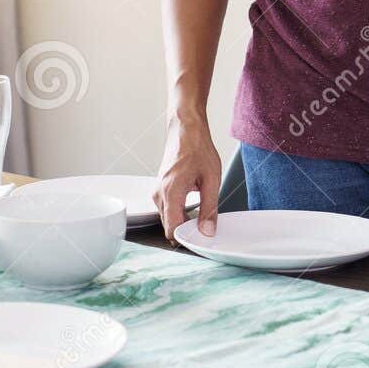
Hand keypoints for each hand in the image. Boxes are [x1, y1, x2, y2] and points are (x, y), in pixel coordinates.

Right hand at [155, 112, 219, 239]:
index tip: (201, 237)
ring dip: (183, 221)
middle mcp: (159, 194)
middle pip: (169, 226)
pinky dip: (179, 212)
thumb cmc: (197, 148)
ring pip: (168, 219)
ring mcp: (156, 191)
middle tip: (206, 225)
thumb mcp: (211, 179)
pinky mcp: (159, 189)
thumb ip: (209, 209)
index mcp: (171, 192)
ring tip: (201, 211)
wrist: (185, 129)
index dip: (187, 238)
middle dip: (186, 231)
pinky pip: (167, 209)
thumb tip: (207, 232)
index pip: (172, 229)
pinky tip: (193, 204)